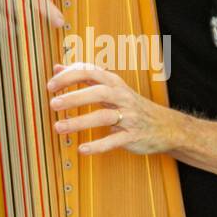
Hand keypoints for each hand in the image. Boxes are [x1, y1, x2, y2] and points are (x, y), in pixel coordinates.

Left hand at [46, 61, 174, 155]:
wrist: (165, 126)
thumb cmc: (130, 105)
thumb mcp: (110, 86)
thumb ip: (84, 77)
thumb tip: (57, 67)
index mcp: (114, 83)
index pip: (90, 72)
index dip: (69, 77)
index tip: (51, 85)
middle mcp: (122, 97)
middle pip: (97, 93)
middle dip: (74, 97)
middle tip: (53, 104)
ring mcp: (128, 117)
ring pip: (104, 117)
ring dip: (80, 122)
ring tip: (59, 127)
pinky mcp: (133, 136)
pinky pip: (114, 141)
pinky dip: (98, 146)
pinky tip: (82, 149)